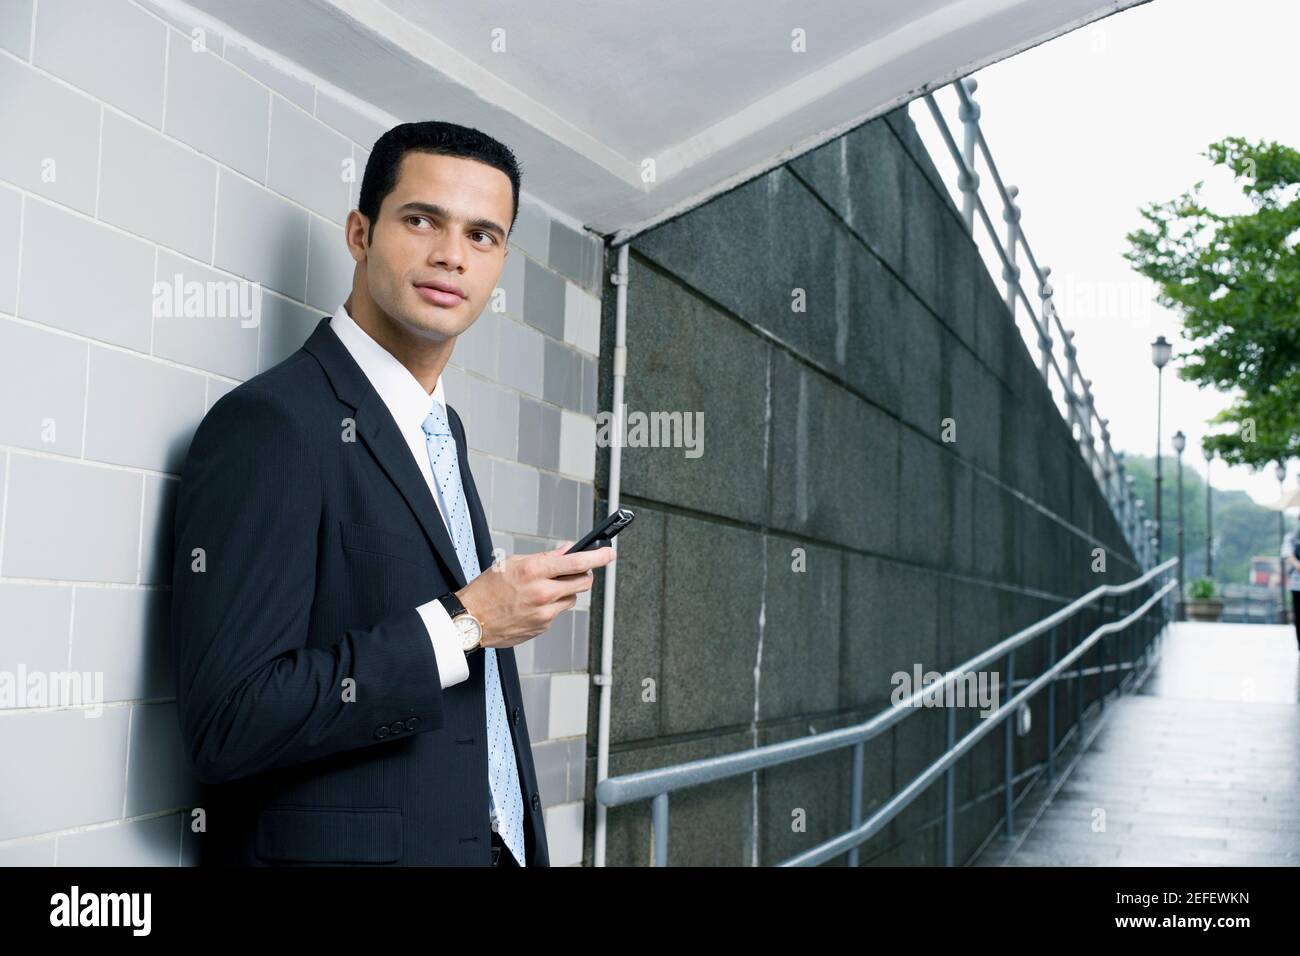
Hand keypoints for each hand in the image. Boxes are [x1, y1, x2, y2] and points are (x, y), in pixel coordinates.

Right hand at [456, 542, 615, 648]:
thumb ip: (545, 557)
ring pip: (571, 598)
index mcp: (535, 571)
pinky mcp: (543, 627)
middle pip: (582, 582)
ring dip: (565, 591)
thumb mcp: (513, 563)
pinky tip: (533, 604)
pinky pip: (557, 612)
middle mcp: (543, 592)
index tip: (608, 554)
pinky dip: (551, 606)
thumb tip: (567, 550)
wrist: (471, 619)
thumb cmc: (487, 589)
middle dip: (583, 575)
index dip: (598, 557)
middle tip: (576, 571)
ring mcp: (544, 612)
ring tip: (544, 589)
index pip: (577, 562)